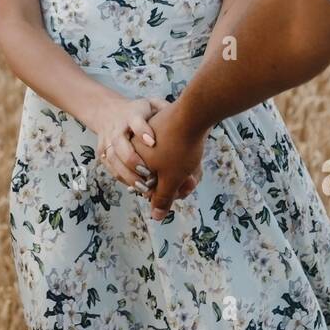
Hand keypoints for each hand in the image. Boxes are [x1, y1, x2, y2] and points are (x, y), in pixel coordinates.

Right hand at [87, 95, 170, 192]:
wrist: (109, 112)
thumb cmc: (139, 112)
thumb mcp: (152, 105)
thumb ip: (164, 110)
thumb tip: (179, 117)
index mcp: (131, 114)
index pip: (135, 121)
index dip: (143, 131)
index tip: (153, 142)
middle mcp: (117, 127)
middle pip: (120, 144)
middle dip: (132, 160)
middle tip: (148, 173)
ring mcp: (108, 140)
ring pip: (113, 159)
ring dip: (127, 174)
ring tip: (143, 186)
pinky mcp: (102, 152)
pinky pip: (111, 168)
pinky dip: (122, 179)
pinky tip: (135, 186)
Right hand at [138, 101, 206, 220]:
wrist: (192, 111)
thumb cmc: (180, 147)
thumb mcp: (172, 179)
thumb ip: (161, 198)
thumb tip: (155, 217)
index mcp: (135, 158)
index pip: (144, 185)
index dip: (162, 192)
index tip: (180, 188)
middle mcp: (137, 146)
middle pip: (153, 173)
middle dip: (173, 180)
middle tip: (191, 179)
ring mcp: (149, 134)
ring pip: (162, 162)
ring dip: (179, 170)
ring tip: (195, 168)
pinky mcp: (161, 126)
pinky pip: (167, 149)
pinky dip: (180, 157)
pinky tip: (194, 158)